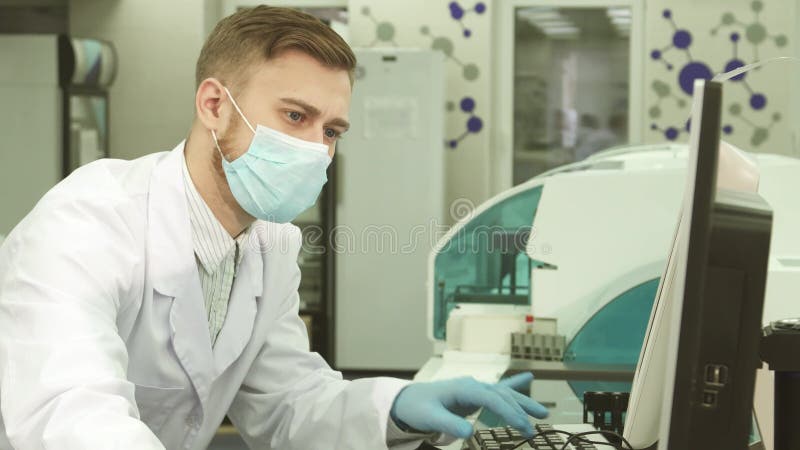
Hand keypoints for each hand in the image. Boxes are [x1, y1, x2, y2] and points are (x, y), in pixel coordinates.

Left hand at [389, 372, 547, 438]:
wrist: (408, 400)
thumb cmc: (418, 408)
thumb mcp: (430, 418)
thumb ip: (448, 424)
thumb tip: (470, 433)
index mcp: (464, 388)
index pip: (492, 399)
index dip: (508, 412)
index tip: (522, 427)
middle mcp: (473, 385)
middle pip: (502, 395)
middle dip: (520, 411)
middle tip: (534, 430)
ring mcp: (475, 388)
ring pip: (504, 393)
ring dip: (523, 403)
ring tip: (543, 413)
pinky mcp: (474, 394)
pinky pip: (498, 389)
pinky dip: (513, 385)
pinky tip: (528, 376)